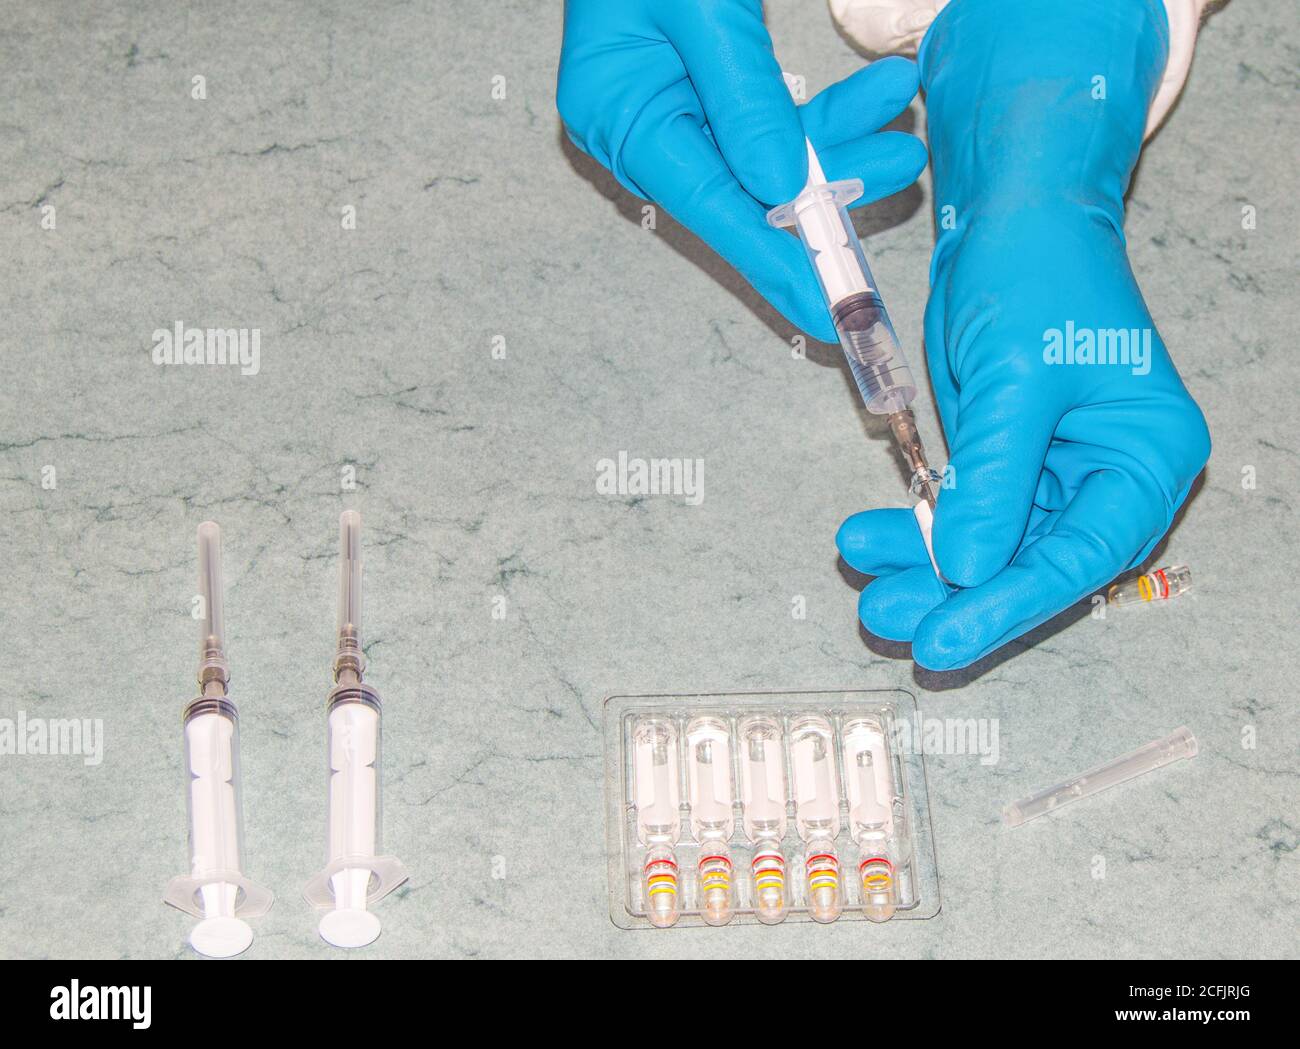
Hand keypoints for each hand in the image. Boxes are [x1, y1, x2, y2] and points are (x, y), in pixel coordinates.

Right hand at [558, 0, 926, 340]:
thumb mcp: (700, 4)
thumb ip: (742, 96)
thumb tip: (784, 186)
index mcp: (620, 115)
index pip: (710, 208)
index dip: (774, 261)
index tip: (827, 309)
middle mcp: (643, 128)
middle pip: (745, 192)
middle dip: (829, 189)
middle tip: (903, 169)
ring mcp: (675, 111)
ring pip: (769, 158)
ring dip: (840, 143)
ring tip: (903, 109)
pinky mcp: (707, 92)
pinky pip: (771, 121)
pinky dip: (824, 112)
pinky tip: (879, 89)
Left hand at [836, 0, 1210, 669]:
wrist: (1010, 215)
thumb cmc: (1037, 275)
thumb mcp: (1016, 379)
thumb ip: (994, 479)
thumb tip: (969, 571)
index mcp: (1146, 456)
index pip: (1080, 556)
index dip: (1008, 605)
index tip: (941, 640)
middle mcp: (1109, 475)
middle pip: (1035, 563)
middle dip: (959, 595)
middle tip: (887, 617)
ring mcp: (1055, 471)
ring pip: (993, 546)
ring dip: (928, 568)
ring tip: (865, 590)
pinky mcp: (1007, 460)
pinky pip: (965, 513)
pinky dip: (920, 530)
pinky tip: (868, 540)